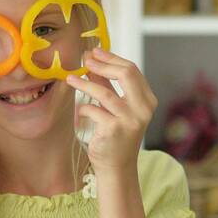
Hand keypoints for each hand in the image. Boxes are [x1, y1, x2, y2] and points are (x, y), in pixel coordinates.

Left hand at [66, 47, 156, 175]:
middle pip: (126, 74)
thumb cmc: (115, 134)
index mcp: (147, 100)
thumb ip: (106, 85)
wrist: (116, 166)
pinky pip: (93, 110)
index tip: (94, 52)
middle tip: (85, 59)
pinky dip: (83, 109)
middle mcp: (143, 108)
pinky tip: (81, 113)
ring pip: (104, 92)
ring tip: (69, 78)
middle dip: (103, 64)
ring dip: (84, 83)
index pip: (132, 70)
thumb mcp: (114, 107)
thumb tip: (92, 61)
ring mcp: (131, 119)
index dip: (111, 58)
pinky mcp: (114, 130)